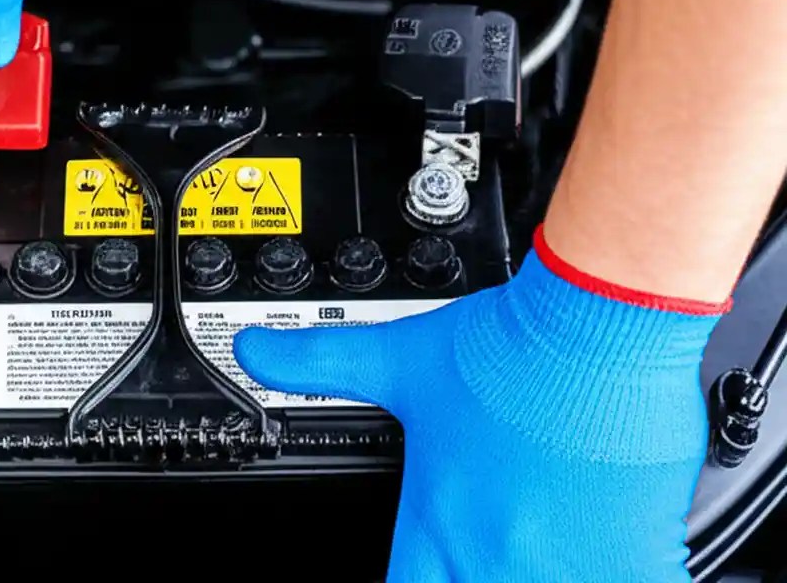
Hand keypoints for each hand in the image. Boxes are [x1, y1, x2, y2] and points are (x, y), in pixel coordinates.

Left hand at [233, 228, 725, 581]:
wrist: (597, 324)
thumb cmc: (507, 347)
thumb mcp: (394, 358)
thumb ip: (317, 364)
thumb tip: (250, 349)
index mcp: (434, 526)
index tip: (432, 572)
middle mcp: (493, 560)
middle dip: (478, 577)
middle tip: (493, 552)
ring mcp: (565, 569)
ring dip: (542, 575)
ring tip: (546, 550)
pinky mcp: (632, 563)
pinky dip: (618, 575)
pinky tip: (606, 551)